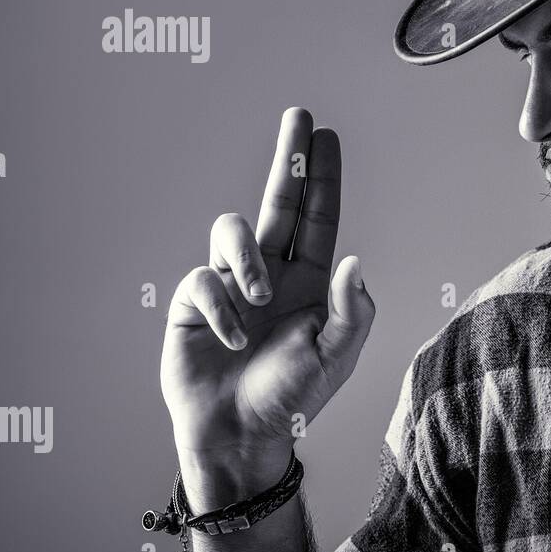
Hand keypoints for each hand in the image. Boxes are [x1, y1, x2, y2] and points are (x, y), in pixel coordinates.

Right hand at [159, 107, 375, 503]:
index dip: (322, 178)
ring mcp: (231, 283)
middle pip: (277, 200)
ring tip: (257, 297)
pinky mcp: (195, 303)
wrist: (239, 436)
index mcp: (310, 281)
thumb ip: (353, 311)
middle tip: (299, 116)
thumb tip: (355, 261)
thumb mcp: (336, 357)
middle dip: (289, 158)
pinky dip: (221, 307)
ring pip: (233, 231)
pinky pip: (203, 281)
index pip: (318, 217)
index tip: (326, 137)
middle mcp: (271, 273)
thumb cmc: (291, 397)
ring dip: (247, 258)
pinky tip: (232, 339)